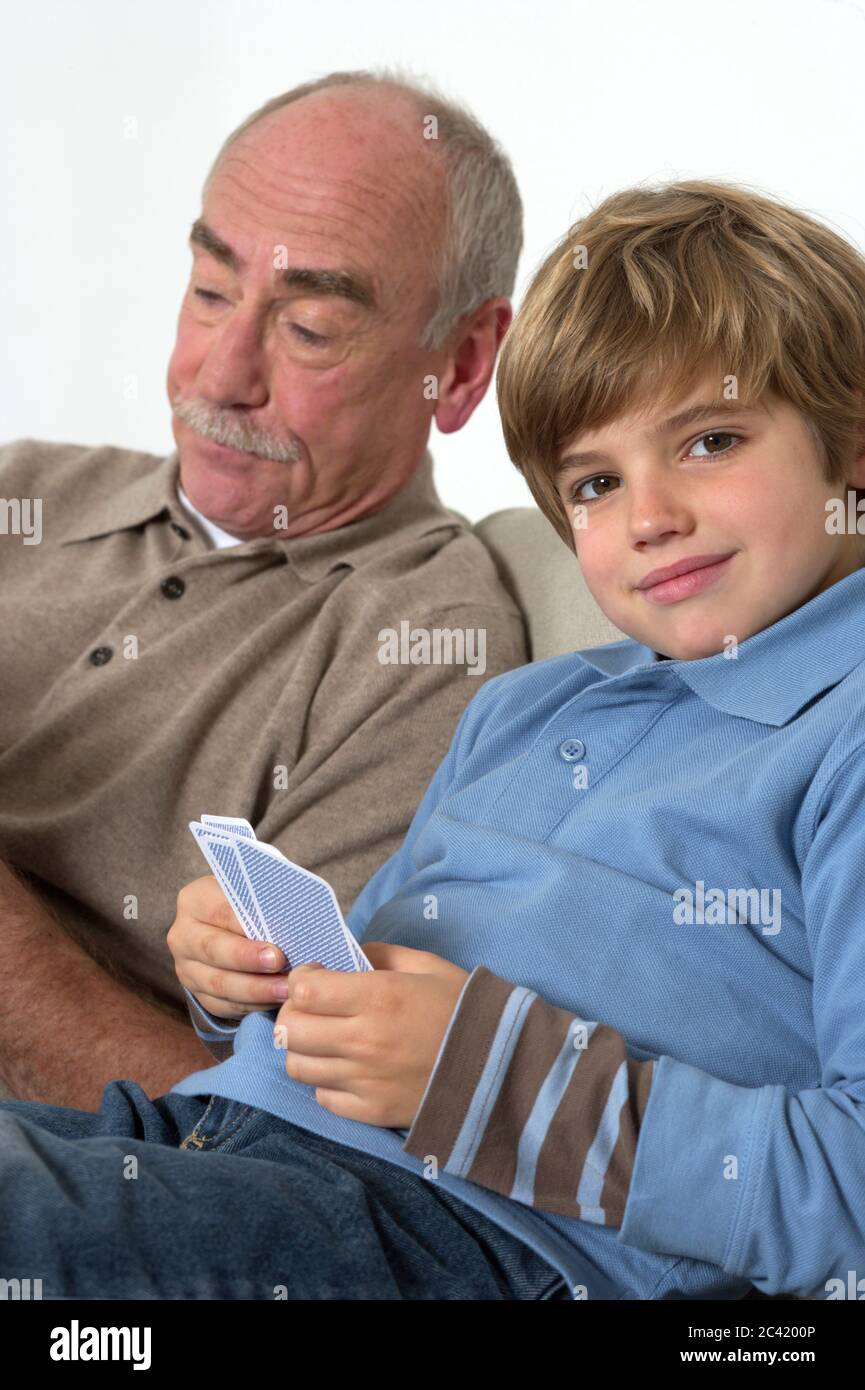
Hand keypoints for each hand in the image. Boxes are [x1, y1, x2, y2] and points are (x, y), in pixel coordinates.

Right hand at [167, 874, 288, 1018]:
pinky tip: (274, 1001)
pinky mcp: (196, 992)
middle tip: (279, 964)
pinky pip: (222, 1004)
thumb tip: (294, 921)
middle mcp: (183, 934)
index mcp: (195, 900)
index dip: (248, 927)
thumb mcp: (254, 892)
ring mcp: (186, 967)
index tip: (274, 943)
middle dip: (248, 960)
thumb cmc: (251, 904)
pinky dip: (251, 1005)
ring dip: (255, 989)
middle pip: (213, 949)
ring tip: (285, 990)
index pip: (221, 912)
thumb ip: (266, 902)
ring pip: (218, 983)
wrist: (232, 925)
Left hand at [274, 943, 470, 1128]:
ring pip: (298, 1066)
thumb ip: (379, 955)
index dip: (301, 980)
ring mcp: (365, 1081)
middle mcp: (364, 1040)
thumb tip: (343, 956)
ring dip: (304, 1049)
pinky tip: (346, 1067)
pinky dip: (326, 1082)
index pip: (304, 990)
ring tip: (325, 1039)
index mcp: (378, 997)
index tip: (315, 977)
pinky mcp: (372, 1111)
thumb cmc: (464, 1008)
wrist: (504, 1066)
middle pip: (291, 1029)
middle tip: (312, 1008)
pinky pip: (323, 1098)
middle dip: (294, 1013)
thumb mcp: (426, 966)